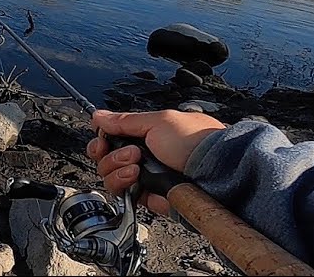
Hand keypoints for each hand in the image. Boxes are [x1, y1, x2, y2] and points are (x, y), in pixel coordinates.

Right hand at [86, 109, 224, 213]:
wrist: (214, 171)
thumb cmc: (195, 142)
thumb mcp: (158, 121)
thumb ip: (124, 121)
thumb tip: (99, 116)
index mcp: (146, 134)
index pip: (111, 138)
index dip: (102, 140)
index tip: (103, 141)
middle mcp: (143, 156)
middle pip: (106, 158)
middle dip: (112, 155)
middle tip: (131, 153)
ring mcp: (145, 177)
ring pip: (110, 177)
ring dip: (117, 169)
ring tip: (136, 165)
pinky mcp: (148, 197)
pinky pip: (123, 194)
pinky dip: (124, 185)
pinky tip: (136, 179)